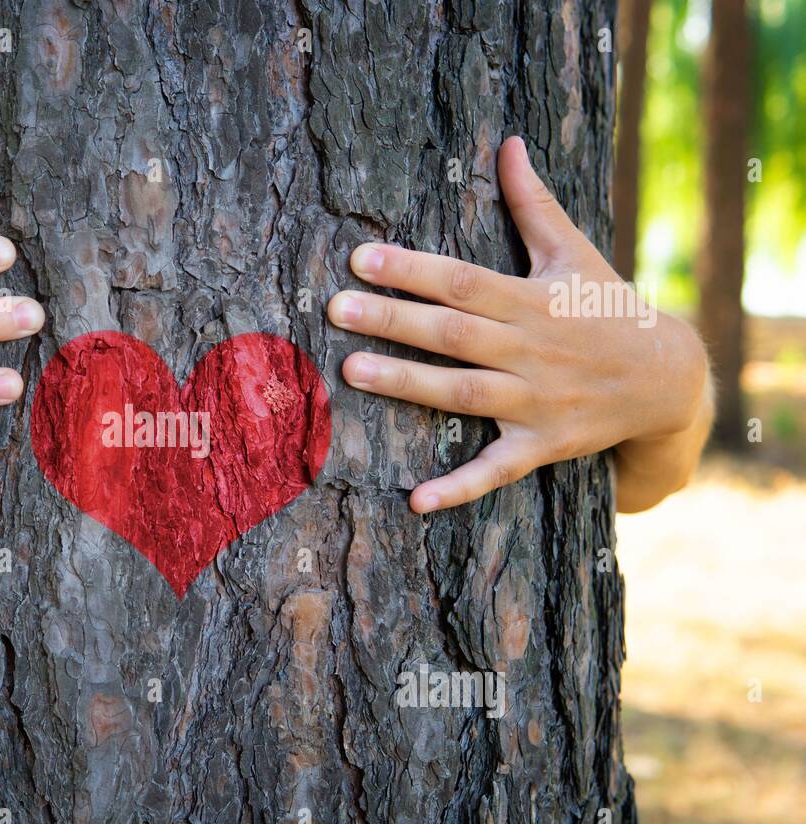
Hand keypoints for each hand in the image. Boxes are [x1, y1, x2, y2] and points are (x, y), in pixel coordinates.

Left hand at [326, 136, 710, 513]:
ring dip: (407, 384)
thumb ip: (533, 203)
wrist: (668, 379)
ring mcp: (536, 402)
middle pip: (453, 334)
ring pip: (462, 393)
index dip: (412, 269)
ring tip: (350, 372)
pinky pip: (496, 470)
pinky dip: (459, 487)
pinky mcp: (542, 446)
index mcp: (533, 301)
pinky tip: (417, 500)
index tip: (361, 258)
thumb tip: (507, 142)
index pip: (463, 281)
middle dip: (394, 320)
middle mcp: (531, 350)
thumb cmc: (607, 308)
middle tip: (336, 309)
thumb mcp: (573, 254)